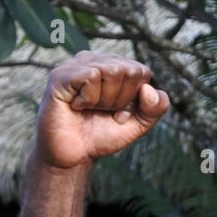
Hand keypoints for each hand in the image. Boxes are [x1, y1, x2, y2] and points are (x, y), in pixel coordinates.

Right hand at [32, 51, 170, 170]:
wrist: (75, 156)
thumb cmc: (103, 135)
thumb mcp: (139, 123)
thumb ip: (156, 108)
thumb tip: (148, 88)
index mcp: (115, 66)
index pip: (141, 72)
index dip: (134, 98)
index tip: (118, 111)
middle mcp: (96, 60)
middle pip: (128, 70)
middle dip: (120, 99)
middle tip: (102, 111)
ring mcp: (76, 64)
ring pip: (112, 71)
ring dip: (105, 100)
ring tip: (89, 108)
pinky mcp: (60, 74)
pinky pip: (91, 76)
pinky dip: (90, 99)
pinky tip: (77, 105)